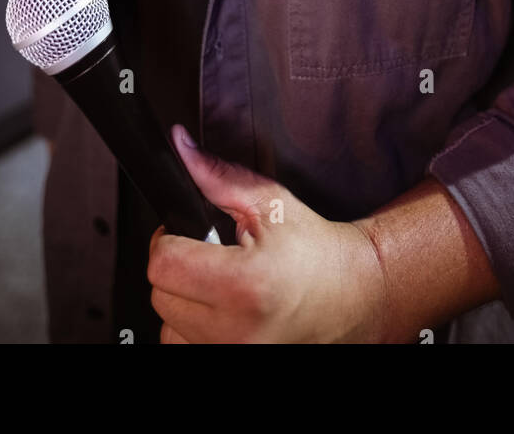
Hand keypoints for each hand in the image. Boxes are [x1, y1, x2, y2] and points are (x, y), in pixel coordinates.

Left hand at [147, 125, 387, 343]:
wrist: (353, 294)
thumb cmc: (316, 250)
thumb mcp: (270, 203)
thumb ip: (218, 175)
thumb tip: (181, 147)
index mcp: (244, 284)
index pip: (163, 263)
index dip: (170, 239)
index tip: (188, 234)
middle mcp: (236, 332)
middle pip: (160, 296)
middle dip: (178, 269)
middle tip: (211, 258)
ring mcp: (234, 356)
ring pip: (168, 327)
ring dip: (183, 304)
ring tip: (218, 288)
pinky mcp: (234, 368)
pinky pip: (183, 348)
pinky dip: (193, 331)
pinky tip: (219, 313)